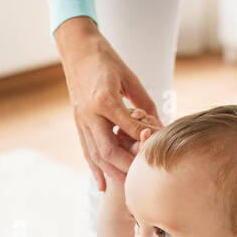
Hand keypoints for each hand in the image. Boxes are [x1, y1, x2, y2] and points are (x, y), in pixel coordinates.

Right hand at [54, 17, 162, 190]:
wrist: (77, 49)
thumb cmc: (106, 59)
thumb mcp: (129, 77)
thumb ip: (143, 102)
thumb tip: (159, 125)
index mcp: (104, 99)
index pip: (128, 129)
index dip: (144, 141)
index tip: (157, 151)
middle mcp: (90, 114)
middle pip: (108, 150)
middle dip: (127, 167)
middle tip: (144, 180)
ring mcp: (81, 120)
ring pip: (95, 155)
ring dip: (111, 173)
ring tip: (127, 188)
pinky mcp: (78, 123)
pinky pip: (86, 151)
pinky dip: (95, 169)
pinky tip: (101, 185)